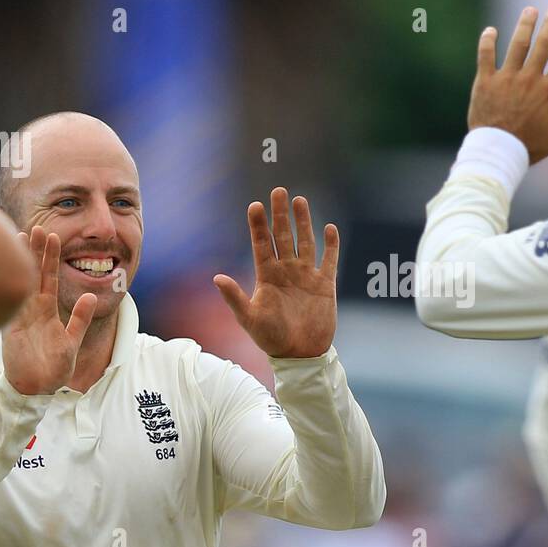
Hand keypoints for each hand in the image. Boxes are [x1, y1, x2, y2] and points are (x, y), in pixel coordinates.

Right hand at [2, 226, 97, 394]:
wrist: (36, 389)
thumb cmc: (53, 367)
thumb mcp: (72, 341)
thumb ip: (81, 319)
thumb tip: (91, 295)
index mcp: (47, 310)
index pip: (49, 277)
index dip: (50, 257)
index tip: (51, 234)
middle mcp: (32, 309)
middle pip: (32, 274)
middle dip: (34, 251)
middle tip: (34, 226)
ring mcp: (19, 317)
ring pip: (20, 284)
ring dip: (19, 263)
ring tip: (18, 237)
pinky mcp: (9, 329)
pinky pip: (9, 306)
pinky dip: (8, 289)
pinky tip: (7, 271)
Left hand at [213, 188, 337, 358]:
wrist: (300, 354)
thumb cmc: (271, 338)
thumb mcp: (249, 318)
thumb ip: (235, 297)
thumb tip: (216, 277)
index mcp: (267, 276)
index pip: (261, 244)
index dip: (258, 225)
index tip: (254, 206)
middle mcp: (286, 271)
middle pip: (283, 236)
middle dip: (280, 214)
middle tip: (278, 191)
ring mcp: (306, 276)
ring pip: (305, 242)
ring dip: (303, 222)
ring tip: (300, 200)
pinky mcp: (325, 284)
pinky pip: (329, 260)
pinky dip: (331, 245)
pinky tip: (330, 228)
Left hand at [467, 6, 547, 164]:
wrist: (497, 153)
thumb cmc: (528, 148)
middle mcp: (529, 80)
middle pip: (544, 45)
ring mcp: (506, 78)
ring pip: (517, 44)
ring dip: (525, 25)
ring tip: (530, 11)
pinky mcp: (485, 81)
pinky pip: (485, 55)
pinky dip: (487, 41)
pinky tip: (490, 30)